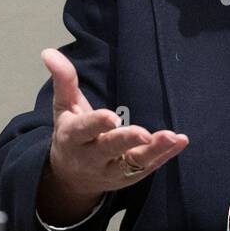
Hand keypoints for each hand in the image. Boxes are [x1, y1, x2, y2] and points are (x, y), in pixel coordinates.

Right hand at [40, 48, 187, 217]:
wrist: (71, 178)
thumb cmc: (71, 136)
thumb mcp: (64, 107)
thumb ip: (63, 80)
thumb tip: (48, 52)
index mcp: (73, 137)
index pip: (85, 129)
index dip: (98, 124)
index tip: (112, 117)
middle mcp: (91, 157)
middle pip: (110, 149)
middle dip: (126, 141)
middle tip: (144, 134)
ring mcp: (112, 170)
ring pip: (133, 163)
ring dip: (154, 151)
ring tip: (172, 137)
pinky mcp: (130, 177)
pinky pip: (149, 167)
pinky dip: (166, 155)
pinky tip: (181, 141)